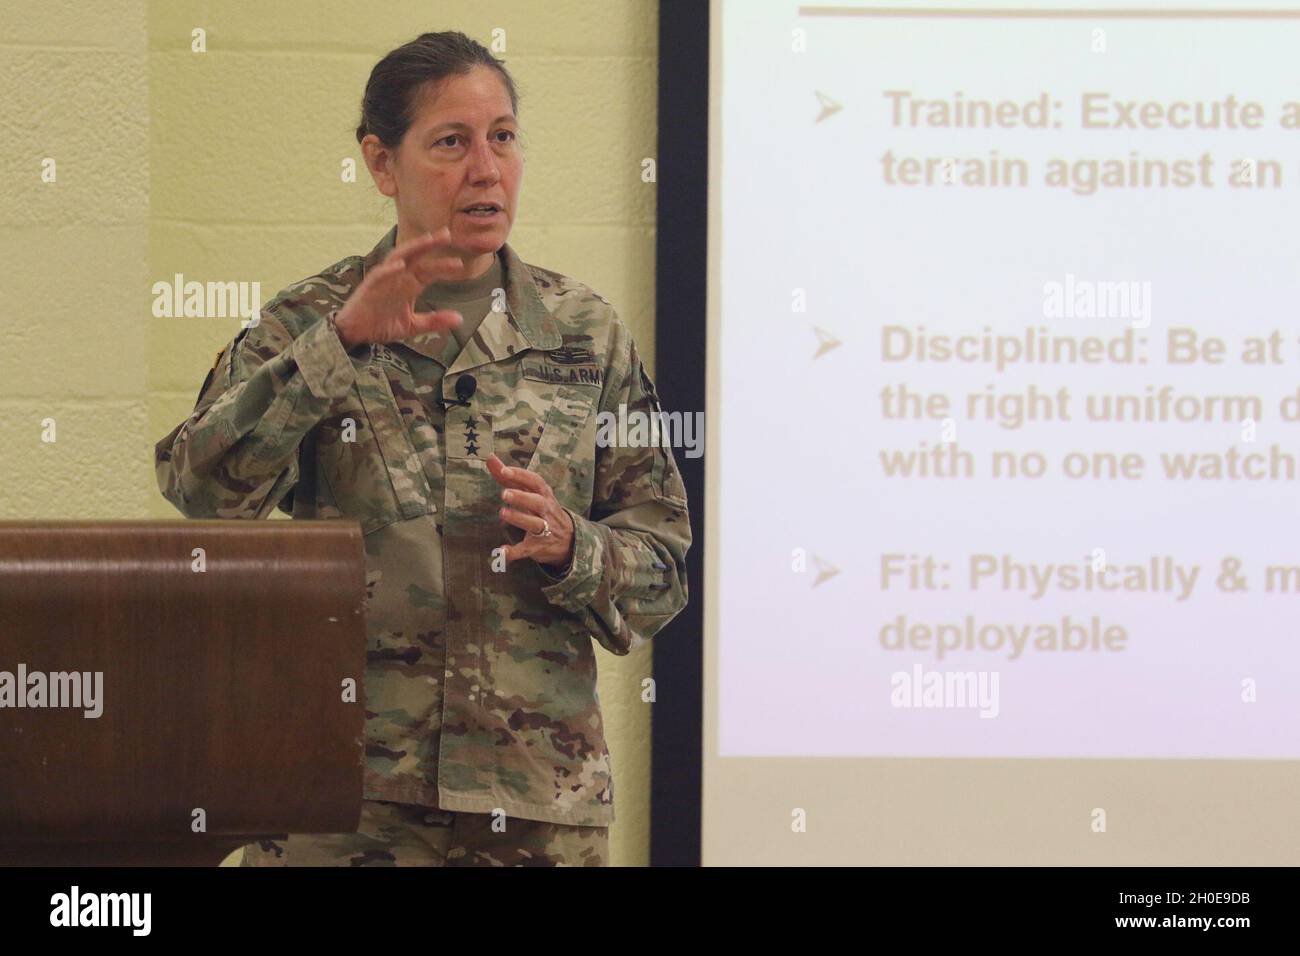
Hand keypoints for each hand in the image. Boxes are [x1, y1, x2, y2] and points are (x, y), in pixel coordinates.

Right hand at [334, 228, 466, 347]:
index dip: (442, 266)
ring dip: (413, 248)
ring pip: (398, 258)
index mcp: (409, 284)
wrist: (356, 333)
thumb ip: (435, 321)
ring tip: (427, 240)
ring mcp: (383, 280)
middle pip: (415, 256)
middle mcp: (397, 277)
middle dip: (430, 244)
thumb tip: (459, 319)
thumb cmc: (381, 324)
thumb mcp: (413, 325)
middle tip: (447, 234)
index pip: (428, 270)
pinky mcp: (368, 288)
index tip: (459, 264)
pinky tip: (400, 265)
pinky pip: (378, 275)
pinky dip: (389, 270)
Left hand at [486, 453, 574, 569]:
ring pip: (534, 524)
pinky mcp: (538, 546)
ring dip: (519, 518)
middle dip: (522, 497)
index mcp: (543, 494)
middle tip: (504, 493)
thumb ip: (509, 477)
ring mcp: (544, 529)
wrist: (569, 538)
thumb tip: (490, 457)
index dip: (520, 475)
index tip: (504, 470)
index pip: (535, 481)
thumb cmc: (543, 508)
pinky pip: (526, 549)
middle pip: (537, 502)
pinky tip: (502, 551)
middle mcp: (546, 510)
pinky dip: (515, 551)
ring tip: (503, 512)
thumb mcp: (530, 492)